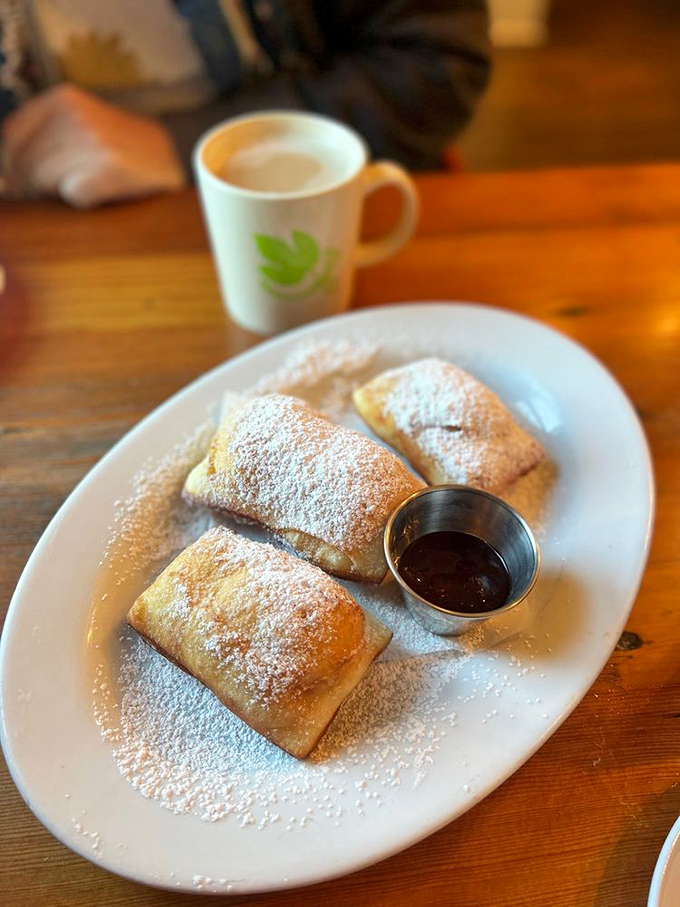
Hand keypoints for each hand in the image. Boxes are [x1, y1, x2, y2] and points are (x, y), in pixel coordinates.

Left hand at [2, 84, 185, 207]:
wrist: (170, 165)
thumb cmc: (121, 154)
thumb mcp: (81, 127)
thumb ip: (42, 138)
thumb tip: (5, 175)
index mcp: (64, 97)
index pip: (11, 135)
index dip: (14, 164)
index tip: (24, 181)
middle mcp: (77, 113)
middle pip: (24, 162)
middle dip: (35, 184)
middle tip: (66, 189)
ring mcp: (94, 139)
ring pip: (44, 181)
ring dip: (61, 194)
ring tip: (89, 188)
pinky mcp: (110, 167)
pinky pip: (74, 196)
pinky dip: (86, 202)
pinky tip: (105, 193)